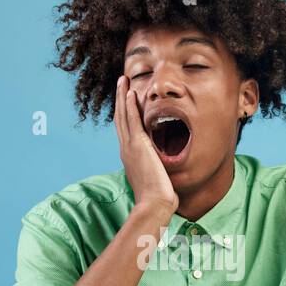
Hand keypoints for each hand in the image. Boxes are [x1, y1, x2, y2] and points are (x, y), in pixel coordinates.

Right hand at [115, 75, 176, 216]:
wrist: (155, 205)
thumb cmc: (157, 200)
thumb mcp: (156, 182)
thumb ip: (157, 173)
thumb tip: (165, 177)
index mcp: (130, 158)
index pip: (125, 130)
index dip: (124, 114)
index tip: (125, 101)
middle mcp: (126, 150)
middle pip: (120, 118)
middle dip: (120, 100)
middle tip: (121, 83)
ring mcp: (130, 147)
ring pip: (123, 115)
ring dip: (122, 96)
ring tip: (123, 80)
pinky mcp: (138, 145)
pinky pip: (131, 120)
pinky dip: (129, 105)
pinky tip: (130, 92)